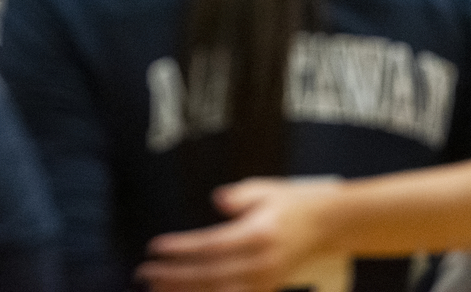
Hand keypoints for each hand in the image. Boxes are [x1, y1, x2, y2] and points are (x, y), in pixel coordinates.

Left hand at [135, 176, 341, 291]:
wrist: (326, 226)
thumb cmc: (291, 203)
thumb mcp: (267, 188)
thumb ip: (241, 195)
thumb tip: (217, 199)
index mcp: (260, 234)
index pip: (213, 245)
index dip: (182, 249)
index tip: (155, 247)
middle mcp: (261, 263)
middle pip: (210, 275)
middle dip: (174, 277)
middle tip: (144, 272)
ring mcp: (264, 281)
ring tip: (154, 287)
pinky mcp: (264, 289)